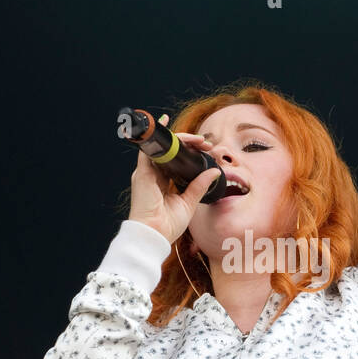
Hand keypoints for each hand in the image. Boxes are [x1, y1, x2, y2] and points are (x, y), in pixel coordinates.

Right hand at [128, 114, 221, 243]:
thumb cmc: (168, 225)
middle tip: (205, 143)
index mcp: (162, 183)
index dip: (189, 152)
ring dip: (179, 139)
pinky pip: (148, 148)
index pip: (175, 160)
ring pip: (163, 147)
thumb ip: (200, 186)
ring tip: (198, 139)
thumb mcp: (189, 202)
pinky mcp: (142, 172)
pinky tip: (165, 123)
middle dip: (188, 143)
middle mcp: (153, 175)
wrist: (154, 235)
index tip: (206, 149)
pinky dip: (157, 135)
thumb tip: (215, 172)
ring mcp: (146, 172)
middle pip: (170, 151)